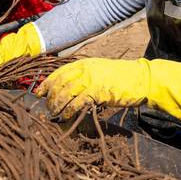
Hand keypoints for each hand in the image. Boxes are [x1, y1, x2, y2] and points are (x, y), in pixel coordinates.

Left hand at [38, 58, 180, 124]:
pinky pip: (77, 102)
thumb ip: (85, 78)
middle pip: (59, 83)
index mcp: (84, 63)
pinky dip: (69, 110)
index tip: (39, 93)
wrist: (142, 79)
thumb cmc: (122, 78)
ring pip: (65, 92)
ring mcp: (91, 79)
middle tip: (47, 108)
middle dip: (49, 96)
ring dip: (57, 105)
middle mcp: (85, 69)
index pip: (59, 72)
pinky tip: (67, 116)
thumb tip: (70, 91)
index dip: (46, 83)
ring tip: (54, 114)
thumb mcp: (100, 72)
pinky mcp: (97, 91)